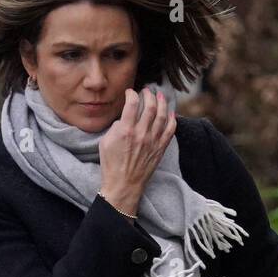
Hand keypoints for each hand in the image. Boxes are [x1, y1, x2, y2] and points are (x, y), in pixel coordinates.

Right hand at [99, 88, 175, 210]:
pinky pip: (170, 130)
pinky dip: (172, 119)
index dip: (132, 94)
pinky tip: (171, 113)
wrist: (124, 185)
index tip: (130, 93)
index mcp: (126, 130)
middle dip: (149, 94)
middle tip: (147, 91)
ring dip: (162, 102)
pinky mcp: (160, 149)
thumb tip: (124, 119)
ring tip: (160, 96)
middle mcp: (141, 134)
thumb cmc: (111, 166)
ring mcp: (153, 141)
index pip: (132, 103)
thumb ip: (115, 127)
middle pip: (150, 106)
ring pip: (162, 115)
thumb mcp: (105, 143)